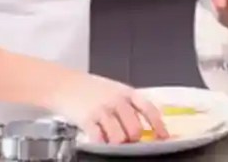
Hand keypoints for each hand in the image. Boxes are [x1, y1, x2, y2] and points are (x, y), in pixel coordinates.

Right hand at [49, 73, 167, 144]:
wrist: (64, 84)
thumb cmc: (89, 88)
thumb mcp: (115, 90)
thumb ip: (129, 104)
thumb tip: (145, 123)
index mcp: (127, 93)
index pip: (149, 110)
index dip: (158, 125)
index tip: (163, 136)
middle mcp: (117, 101)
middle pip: (135, 129)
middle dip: (133, 138)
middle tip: (127, 139)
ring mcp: (102, 110)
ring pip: (119, 138)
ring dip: (117, 142)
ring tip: (111, 138)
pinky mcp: (87, 120)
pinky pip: (100, 139)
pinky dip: (102, 143)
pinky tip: (99, 138)